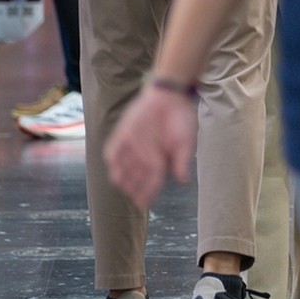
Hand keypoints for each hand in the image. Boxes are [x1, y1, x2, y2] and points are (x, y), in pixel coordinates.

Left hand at [104, 84, 198, 209]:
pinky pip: (113, 151)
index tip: (144, 202)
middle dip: (134, 188)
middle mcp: (144, 157)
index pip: (152, 182)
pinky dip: (113, 159)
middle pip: (135, 179)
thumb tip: (183, 181)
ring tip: (122, 182)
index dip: (148, 193)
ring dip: (122, 177)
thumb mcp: (186, 141)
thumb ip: (182, 160)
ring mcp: (132, 147)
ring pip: (122, 168)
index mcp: (160, 161)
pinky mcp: (123, 135)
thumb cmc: (181, 119)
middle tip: (133, 193)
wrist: (170, 96)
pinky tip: (114, 165)